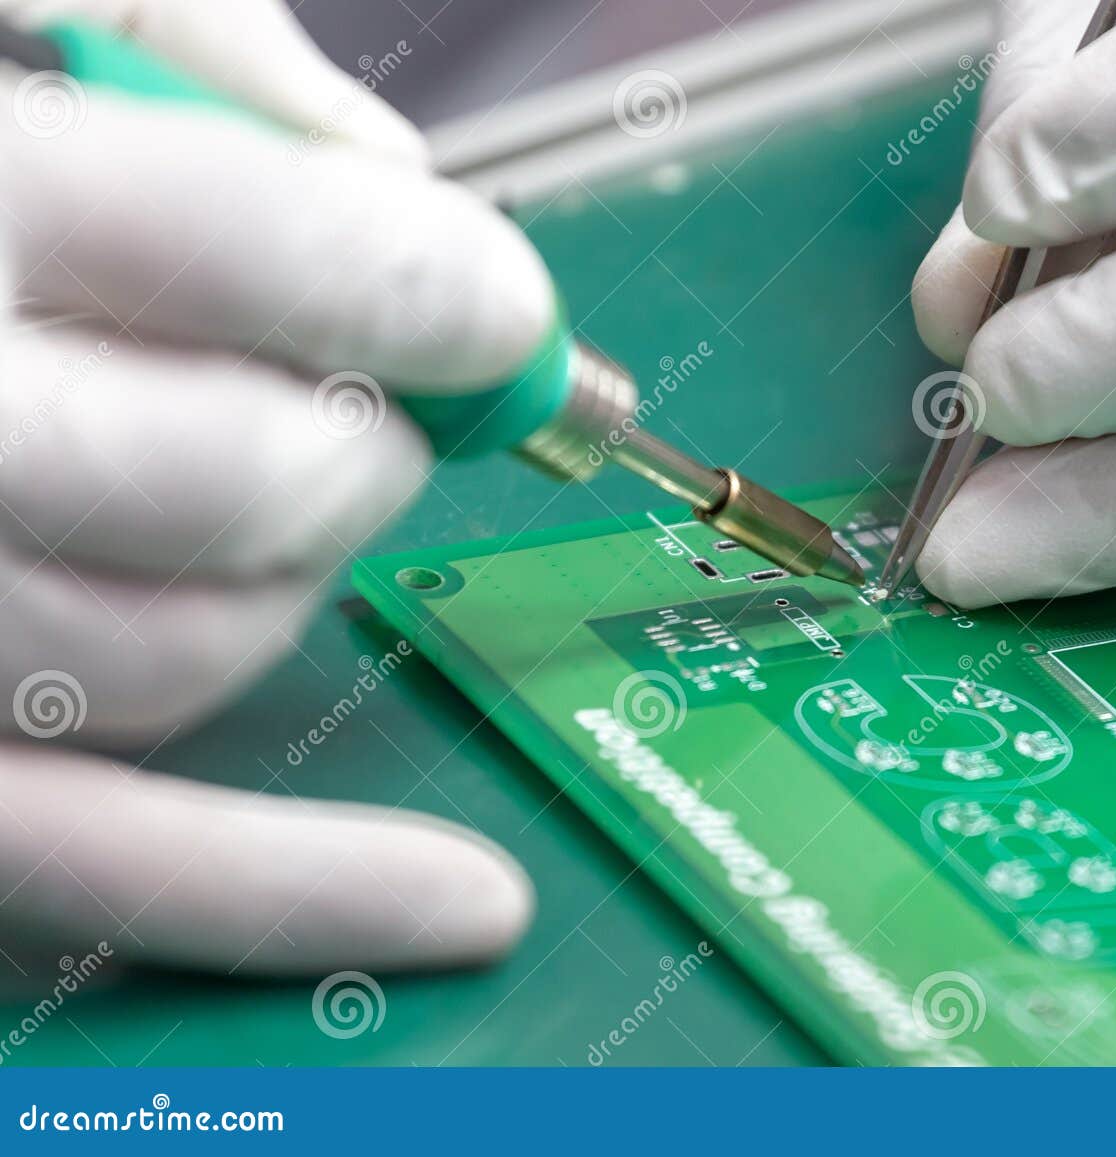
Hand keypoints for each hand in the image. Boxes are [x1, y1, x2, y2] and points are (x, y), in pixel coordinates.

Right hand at [0, 0, 548, 973]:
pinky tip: (464, 905)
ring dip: (295, 584)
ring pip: (171, 661)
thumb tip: (379, 164)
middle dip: (364, 443)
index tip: (498, 302)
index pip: (240, 238)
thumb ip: (157, 33)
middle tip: (383, 406)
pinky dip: (296, 895)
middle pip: (227, 479)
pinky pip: (98, 864)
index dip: (424, 275)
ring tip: (289, 495)